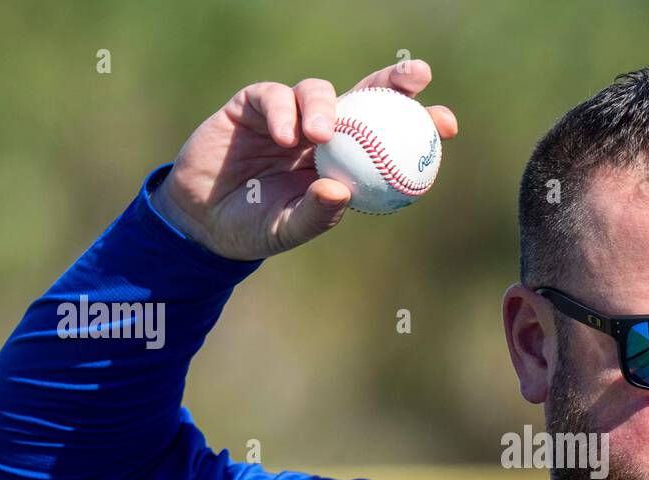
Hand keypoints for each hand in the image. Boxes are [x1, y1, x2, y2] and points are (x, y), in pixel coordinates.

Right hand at [150, 60, 457, 260]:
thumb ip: (316, 215)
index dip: (419, 122)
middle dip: (394, 81)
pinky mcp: (252, 105)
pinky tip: (287, 136)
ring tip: (320, 136)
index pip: (388, 134)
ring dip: (324, 106)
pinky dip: (282, 112)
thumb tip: (343, 191)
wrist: (202, 222)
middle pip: (365, 96)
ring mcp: (288, 114)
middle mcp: (323, 131)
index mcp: (346, 159)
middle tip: (416, 80)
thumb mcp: (287, 230)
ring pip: (316, 90)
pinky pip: (272, 97)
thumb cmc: (254, 228)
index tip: (446, 125)